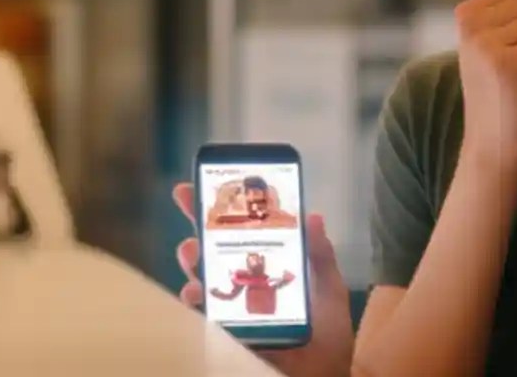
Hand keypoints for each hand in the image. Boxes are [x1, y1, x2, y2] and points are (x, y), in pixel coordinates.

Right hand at [173, 183, 353, 376]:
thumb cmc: (327, 337)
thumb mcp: (329, 292)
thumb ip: (321, 257)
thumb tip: (313, 216)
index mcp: (270, 266)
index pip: (244, 230)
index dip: (226, 205)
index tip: (211, 180)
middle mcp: (245, 282)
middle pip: (215, 246)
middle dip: (198, 219)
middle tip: (186, 197)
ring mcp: (232, 307)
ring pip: (202, 275)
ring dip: (193, 258)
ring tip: (192, 248)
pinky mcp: (226, 333)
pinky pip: (202, 314)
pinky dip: (195, 300)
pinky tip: (195, 291)